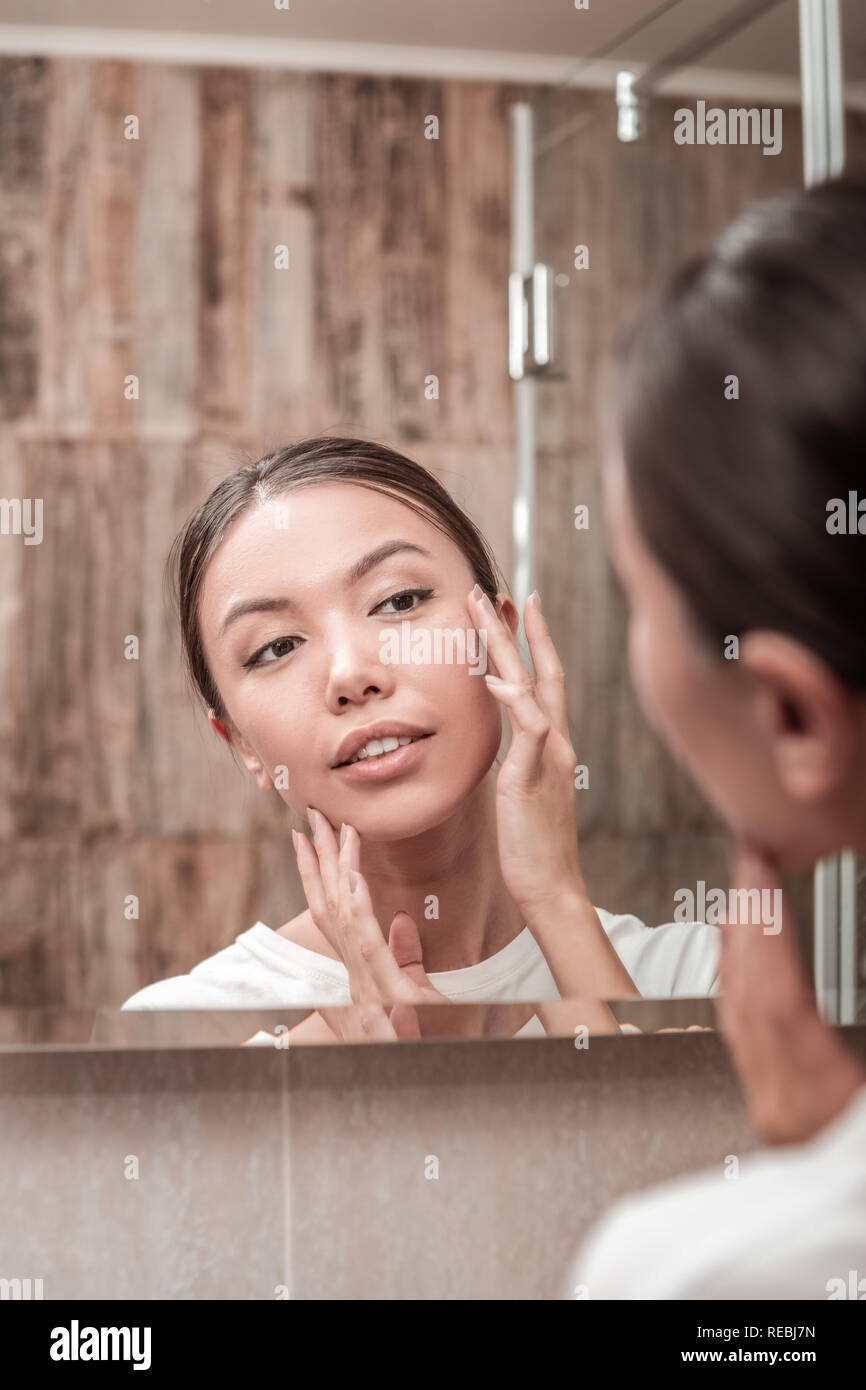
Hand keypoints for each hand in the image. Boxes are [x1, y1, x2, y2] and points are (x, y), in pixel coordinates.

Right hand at [293, 808, 448, 1039]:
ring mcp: (363, 984)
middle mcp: (352, 975)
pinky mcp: (383, 994)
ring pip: (341, 913)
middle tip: (309, 815)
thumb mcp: (415, 998)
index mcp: (358, 974)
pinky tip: (352, 875)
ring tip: (328, 827)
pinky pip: (366, 942)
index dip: (317, 874)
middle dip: (318, 857)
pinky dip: (356, 907)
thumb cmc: (420, 1046)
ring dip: (333, 867)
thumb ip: (405, 958)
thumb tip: (403, 918)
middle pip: (329, 904)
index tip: (307, 837)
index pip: (333, 913)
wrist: (418, 1081)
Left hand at [468, 585, 583, 914]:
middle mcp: (557, 741)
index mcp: (553, 743)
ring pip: (532, 688)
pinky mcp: (535, 776)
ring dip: (507, 647)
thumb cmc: (532, 844)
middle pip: (541, 671)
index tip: (519, 606)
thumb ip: (519, 759)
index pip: (545, 680)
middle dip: (517, 628)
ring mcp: (550, 757)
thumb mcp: (522, 790)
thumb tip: (507, 741)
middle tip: (496, 590)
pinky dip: (516, 703)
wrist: (550, 884)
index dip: (534, 641)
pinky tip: (497, 683)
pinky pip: (530, 731)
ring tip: (483, 612)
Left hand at [718, 845, 865, 1144]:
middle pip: (749, 998)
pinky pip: (742, 1039)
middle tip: (748, 869)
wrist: (860, 1216)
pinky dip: (738, 987)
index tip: (759, 878)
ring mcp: (775, 1110)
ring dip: (739, 950)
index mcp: (819, 1098)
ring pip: (739, 1016)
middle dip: (747, 925)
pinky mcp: (775, 1113)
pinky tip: (741, 959)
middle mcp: (786, 1105)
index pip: (777, 997)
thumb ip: (862, 1016)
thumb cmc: (864, 1155)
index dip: (766, 930)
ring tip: (742, 899)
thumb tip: (857, 958)